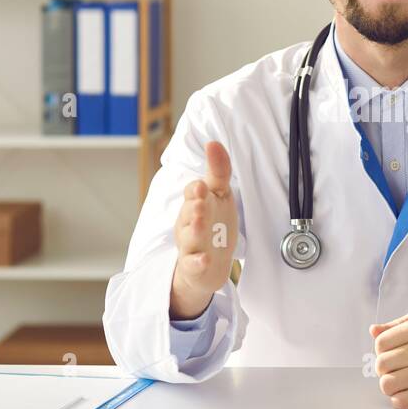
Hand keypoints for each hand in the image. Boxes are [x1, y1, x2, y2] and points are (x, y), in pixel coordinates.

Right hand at [170, 141, 237, 319]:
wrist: (208, 266)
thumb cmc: (213, 224)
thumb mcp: (218, 196)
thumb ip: (218, 171)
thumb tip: (214, 142)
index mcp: (194, 204)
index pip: (192, 193)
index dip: (196, 190)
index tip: (201, 184)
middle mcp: (189, 223)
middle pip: (189, 213)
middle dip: (194, 205)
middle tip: (199, 198)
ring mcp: (190, 245)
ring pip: (189, 236)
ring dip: (194, 228)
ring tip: (201, 222)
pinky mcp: (194, 266)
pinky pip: (193, 264)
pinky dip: (198, 262)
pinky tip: (205, 258)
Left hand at [369, 309, 407, 408]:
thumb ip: (399, 323)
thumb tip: (373, 331)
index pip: (381, 343)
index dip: (381, 350)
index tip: (391, 354)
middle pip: (382, 364)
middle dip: (385, 369)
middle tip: (396, 369)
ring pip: (388, 384)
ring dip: (390, 385)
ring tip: (400, 382)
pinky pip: (403, 401)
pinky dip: (399, 400)